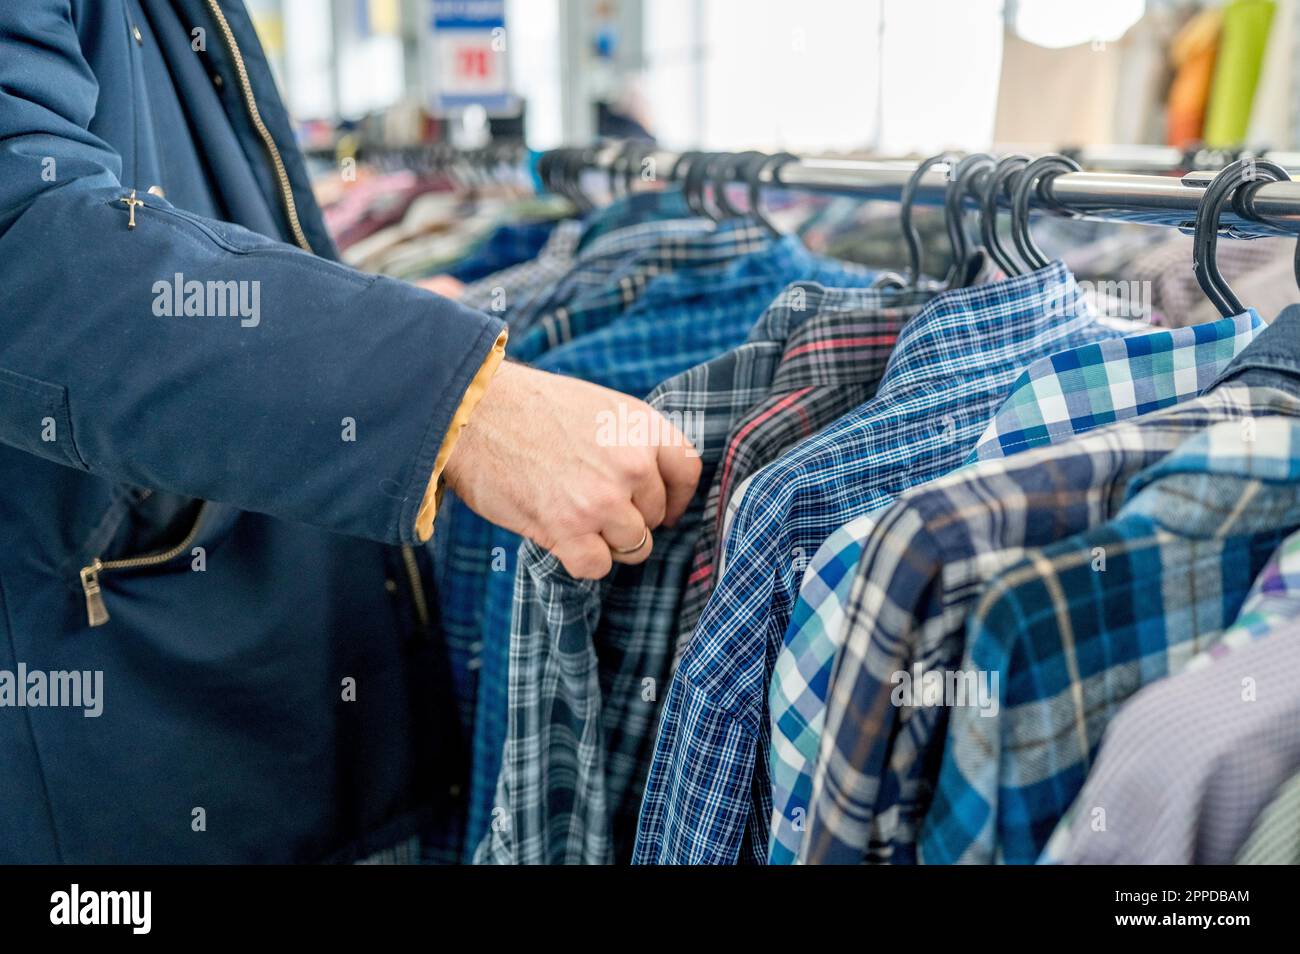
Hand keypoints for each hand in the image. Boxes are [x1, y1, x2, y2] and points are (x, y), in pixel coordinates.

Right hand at [443, 361, 702, 578]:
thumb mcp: (597, 406)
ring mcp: (602, 500)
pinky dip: (580, 558)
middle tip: (591, 506)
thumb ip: (630, 441)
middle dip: (629, 518)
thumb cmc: (528, 408)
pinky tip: (560, 536)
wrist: (472, 412)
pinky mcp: (568, 529)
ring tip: (572, 517)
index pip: (687, 472)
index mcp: (641, 427)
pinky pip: (597, 566)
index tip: (661, 508)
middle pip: (655, 516)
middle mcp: (631, 464)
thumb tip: (648, 483)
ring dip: (606, 540)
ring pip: (633, 546)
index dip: (675, 497)